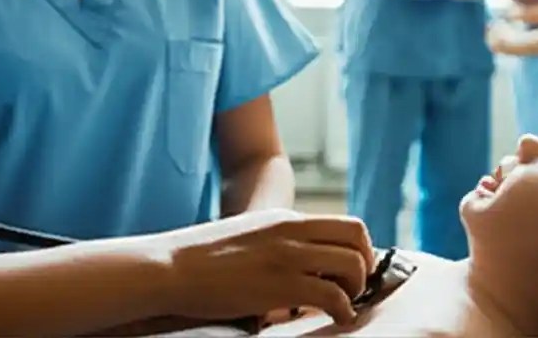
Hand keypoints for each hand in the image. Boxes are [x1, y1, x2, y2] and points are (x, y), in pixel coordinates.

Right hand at [157, 209, 373, 326]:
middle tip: (355, 287)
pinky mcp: (281, 284)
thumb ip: (275, 242)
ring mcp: (287, 256)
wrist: (171, 267)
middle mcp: (291, 231)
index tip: (352, 271)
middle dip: (365, 263)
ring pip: (352, 264)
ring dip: (356, 289)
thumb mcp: (247, 236)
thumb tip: (297, 266)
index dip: (357, 248)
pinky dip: (344, 310)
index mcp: (284, 219)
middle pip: (356, 236)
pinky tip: (336, 319)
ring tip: (343, 305)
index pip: (343, 224)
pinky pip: (334, 296)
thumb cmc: (200, 259)